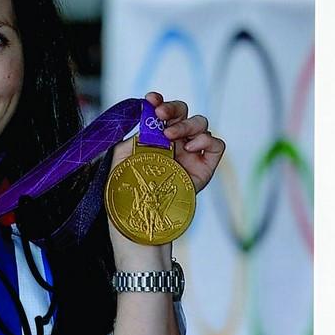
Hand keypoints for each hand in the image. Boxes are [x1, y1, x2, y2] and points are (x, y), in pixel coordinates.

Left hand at [107, 92, 225, 270]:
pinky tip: (190, 149)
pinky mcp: (204, 171)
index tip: (151, 99)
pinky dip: (207, 139)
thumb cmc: (125, 207)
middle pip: (182, 114)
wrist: (141, 236)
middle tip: (161, 116)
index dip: (157, 103)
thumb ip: (130, 144)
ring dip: (187, 124)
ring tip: (173, 138)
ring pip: (200, 125)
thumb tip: (145, 126)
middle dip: (173, 109)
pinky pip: (216, 145)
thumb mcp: (119, 170)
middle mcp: (171, 148)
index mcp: (149, 144)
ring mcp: (189, 159)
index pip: (157, 117)